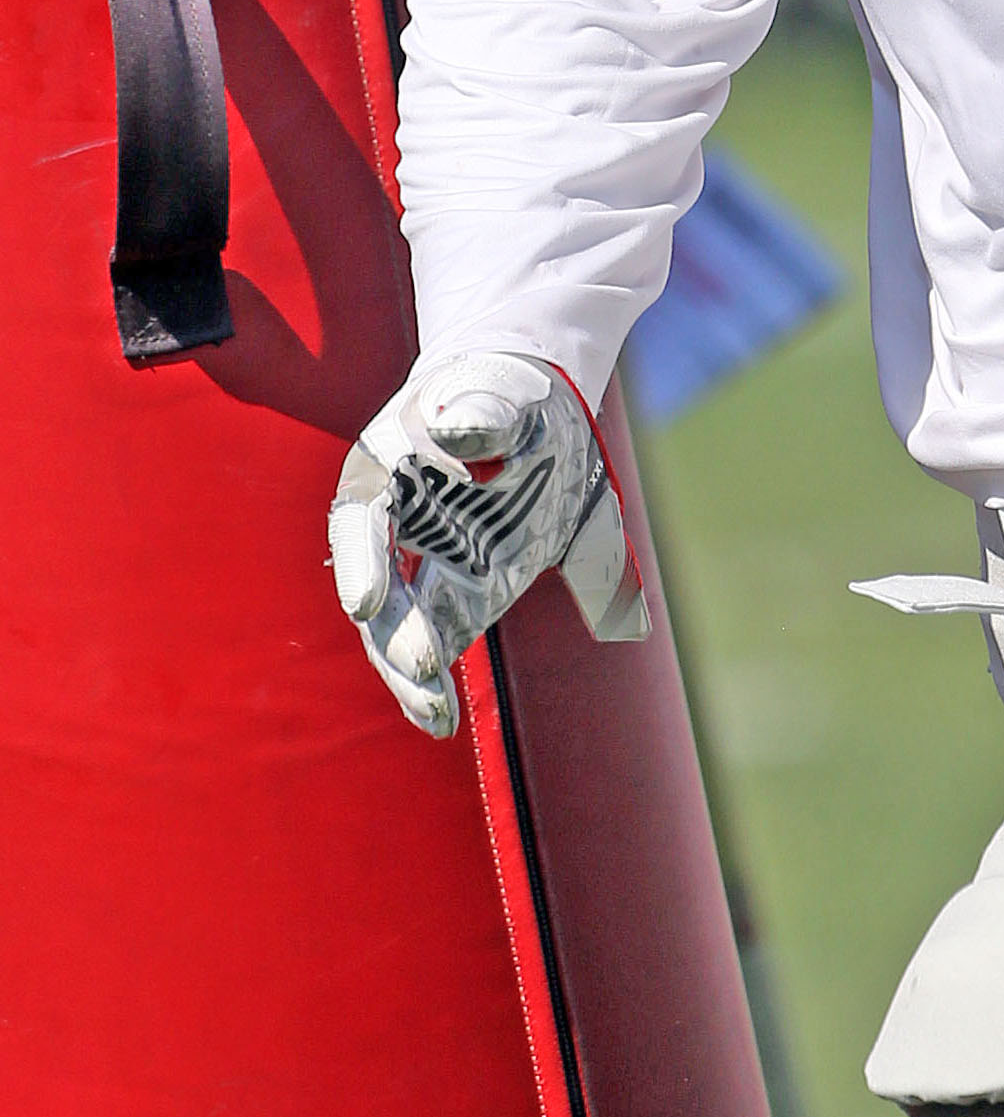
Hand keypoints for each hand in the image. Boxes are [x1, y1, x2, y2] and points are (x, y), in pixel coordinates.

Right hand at [328, 350, 648, 737]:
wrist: (529, 408)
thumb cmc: (512, 395)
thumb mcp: (509, 397)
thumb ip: (485, 414)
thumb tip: (459, 432)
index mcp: (388, 469)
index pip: (361, 519)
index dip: (362, 561)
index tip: (364, 602)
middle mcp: (394, 524)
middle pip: (379, 589)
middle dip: (396, 633)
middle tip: (423, 666)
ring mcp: (425, 563)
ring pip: (402, 628)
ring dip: (412, 674)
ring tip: (436, 714)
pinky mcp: (461, 592)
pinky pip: (437, 641)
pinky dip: (431, 682)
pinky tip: (439, 721)